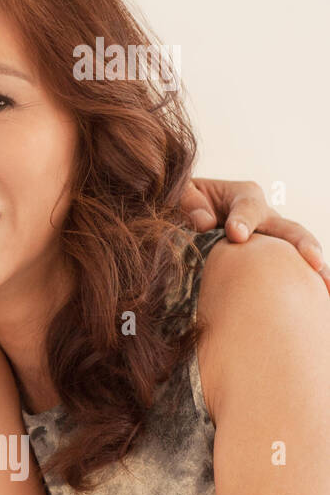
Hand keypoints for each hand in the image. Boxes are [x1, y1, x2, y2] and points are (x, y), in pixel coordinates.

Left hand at [182, 177, 328, 290]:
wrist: (180, 216)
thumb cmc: (178, 203)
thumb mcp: (178, 194)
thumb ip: (188, 202)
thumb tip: (204, 222)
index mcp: (241, 196)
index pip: (247, 207)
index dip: (243, 220)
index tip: (235, 235)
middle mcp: (263, 216)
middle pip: (288, 228)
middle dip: (302, 243)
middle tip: (312, 260)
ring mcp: (270, 240)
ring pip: (296, 251)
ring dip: (315, 267)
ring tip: (327, 286)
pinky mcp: (268, 260)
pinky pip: (289, 270)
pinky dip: (305, 283)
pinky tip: (321, 300)